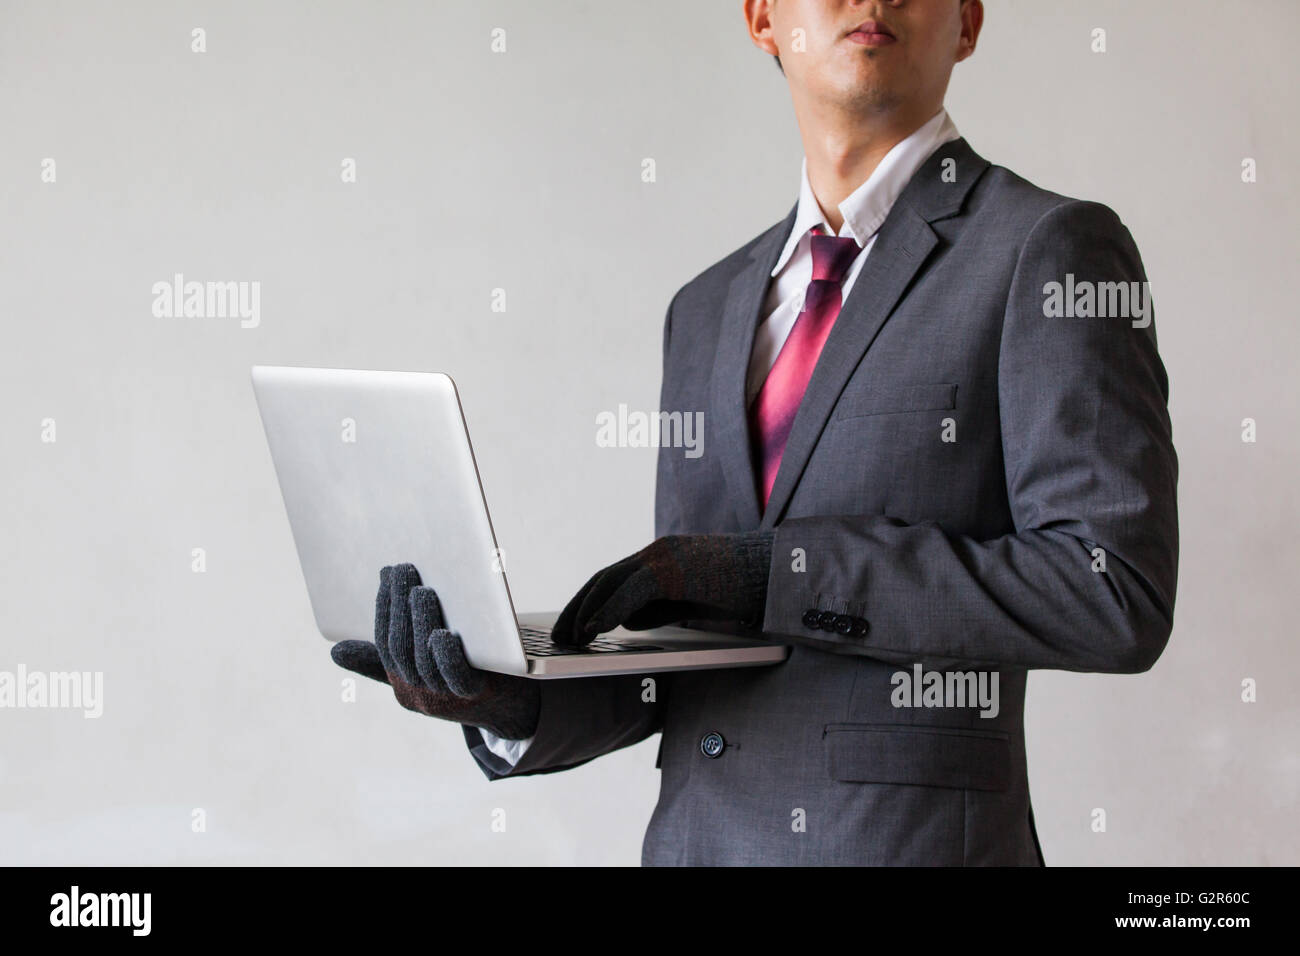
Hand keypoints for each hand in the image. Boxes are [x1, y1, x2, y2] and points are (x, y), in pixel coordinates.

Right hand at [331, 563, 539, 739]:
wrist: (514, 711)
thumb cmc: (464, 678)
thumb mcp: (422, 670)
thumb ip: (387, 660)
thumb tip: (336, 652)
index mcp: (402, 685)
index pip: (383, 643)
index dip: (383, 608)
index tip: (385, 574)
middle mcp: (418, 695)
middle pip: (400, 649)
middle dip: (398, 606)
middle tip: (402, 570)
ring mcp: (445, 699)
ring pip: (423, 660)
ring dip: (420, 623)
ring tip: (422, 590)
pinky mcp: (475, 697)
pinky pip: (455, 676)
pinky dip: (445, 654)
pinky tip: (442, 632)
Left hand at [551, 531, 774, 645]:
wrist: (781, 574)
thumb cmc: (744, 592)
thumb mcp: (693, 603)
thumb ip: (659, 608)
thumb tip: (626, 622)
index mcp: (662, 559)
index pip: (613, 579)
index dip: (589, 603)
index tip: (572, 627)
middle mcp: (658, 552)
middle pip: (603, 578)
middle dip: (577, 608)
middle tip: (558, 636)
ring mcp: (666, 556)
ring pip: (611, 581)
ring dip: (586, 611)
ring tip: (569, 638)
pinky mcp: (676, 568)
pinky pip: (632, 589)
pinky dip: (609, 610)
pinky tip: (594, 630)